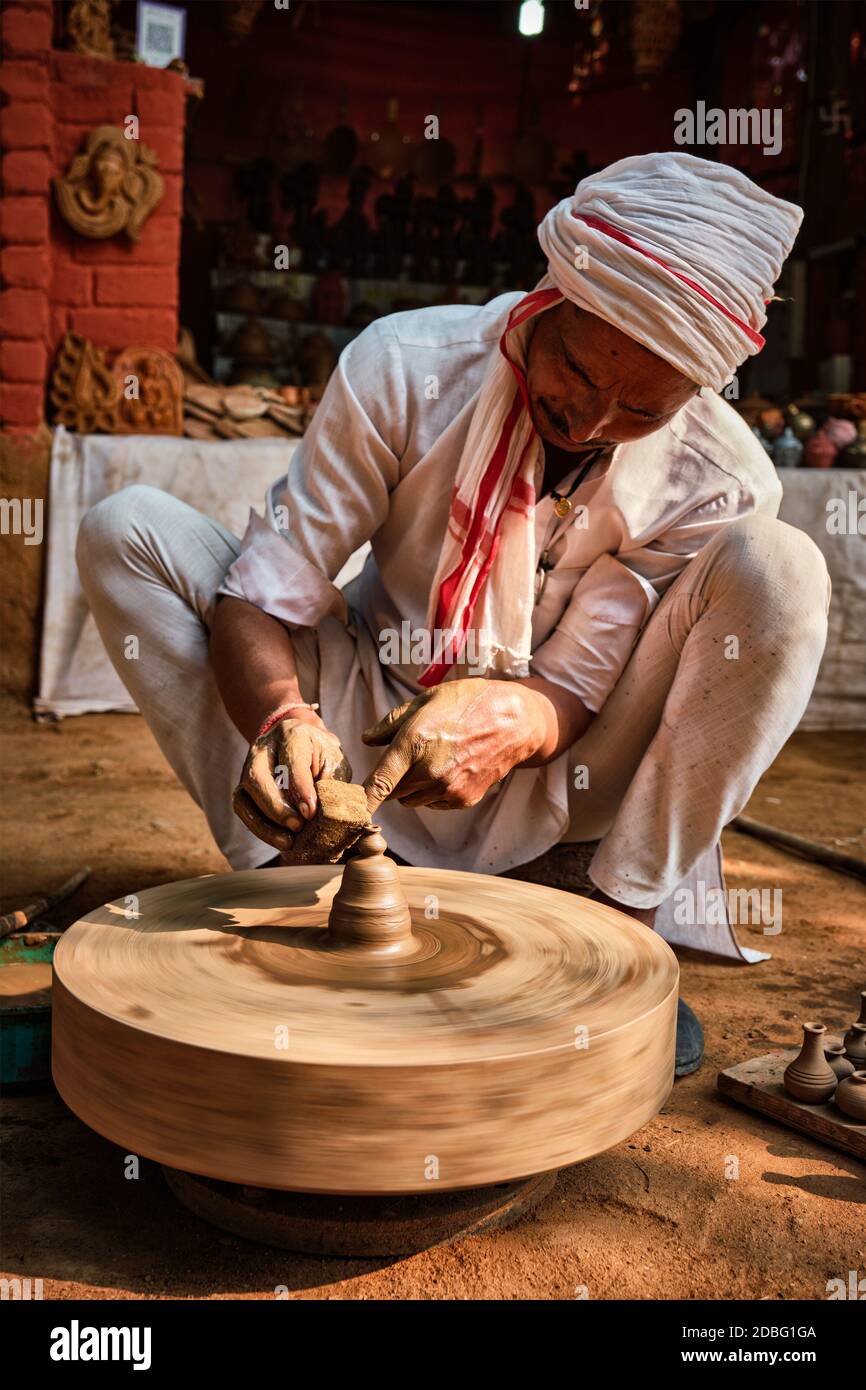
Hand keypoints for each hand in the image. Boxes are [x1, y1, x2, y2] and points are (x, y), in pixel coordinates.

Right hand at [232, 711, 351, 852]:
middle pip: (258, 778)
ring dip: (266, 824)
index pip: (291, 762)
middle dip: (277, 808)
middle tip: (298, 827)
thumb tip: (326, 813)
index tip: (311, 812)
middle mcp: (263, 748)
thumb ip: (331, 781)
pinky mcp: (243, 786)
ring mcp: (248, 767)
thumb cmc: (322, 755)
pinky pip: (243, 809)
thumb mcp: (334, 761)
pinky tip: (279, 840)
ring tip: (288, 842)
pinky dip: (260, 828)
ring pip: (245, 796)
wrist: (303, 744)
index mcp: (291, 735)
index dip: (300, 789)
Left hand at [361, 678, 546, 812]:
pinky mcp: (463, 799)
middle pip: (392, 793)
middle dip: (392, 780)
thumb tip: (367, 740)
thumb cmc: (468, 702)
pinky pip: (434, 803)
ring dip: (412, 787)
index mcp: (414, 743)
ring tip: (433, 759)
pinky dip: (433, 792)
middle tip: (409, 757)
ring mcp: (447, 788)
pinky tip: (449, 768)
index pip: (378, 783)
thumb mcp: (426, 700)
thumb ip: (392, 723)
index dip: (361, 800)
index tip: (349, 810)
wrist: (515, 721)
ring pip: (412, 800)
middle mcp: (429, 771)